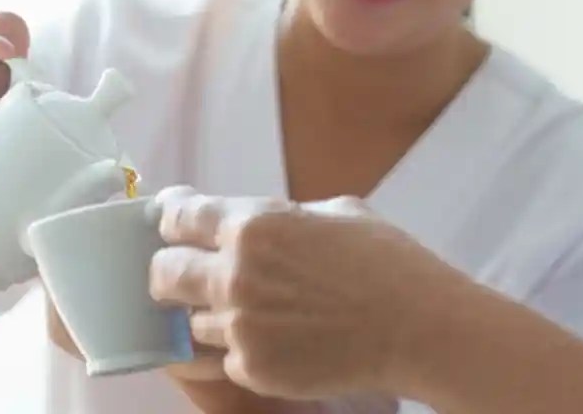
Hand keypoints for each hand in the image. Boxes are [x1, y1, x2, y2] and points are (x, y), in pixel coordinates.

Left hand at [148, 187, 452, 402]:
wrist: (419, 329)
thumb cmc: (388, 264)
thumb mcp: (337, 213)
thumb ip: (285, 216)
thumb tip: (259, 222)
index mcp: (254, 225)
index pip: (179, 217)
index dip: (173, 221)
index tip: (174, 226)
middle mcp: (235, 274)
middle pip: (163, 273)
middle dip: (171, 273)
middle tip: (187, 276)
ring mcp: (240, 326)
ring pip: (187, 324)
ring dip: (207, 317)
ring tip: (244, 314)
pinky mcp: (252, 369)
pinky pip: (221, 360)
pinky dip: (237, 353)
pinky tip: (270, 341)